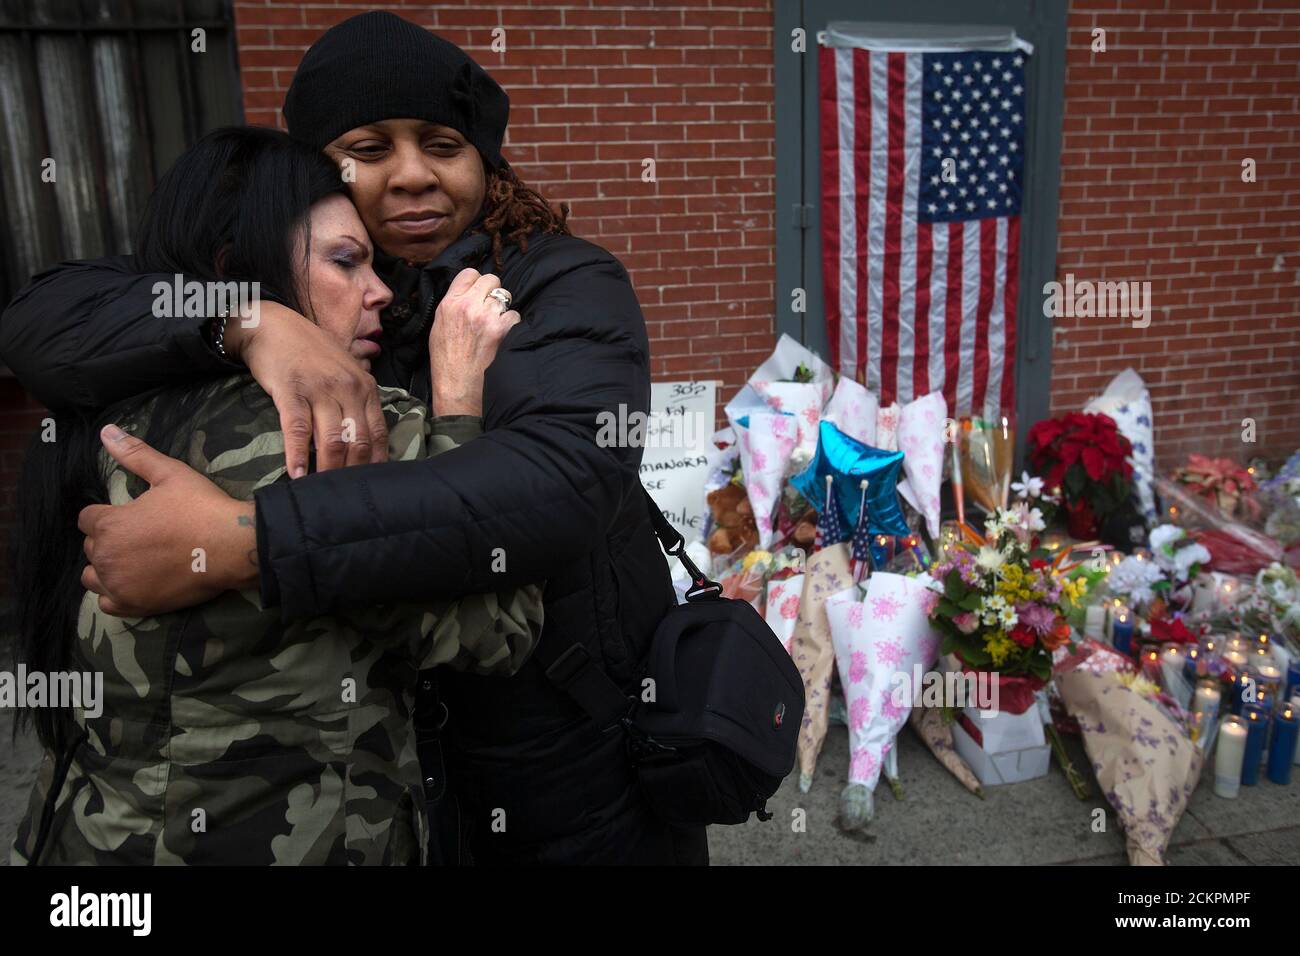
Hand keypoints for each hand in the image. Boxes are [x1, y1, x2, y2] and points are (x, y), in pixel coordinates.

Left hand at [78, 425, 257, 616]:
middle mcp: (106, 557)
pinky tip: (135, 582)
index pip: (87, 519)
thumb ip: (134, 454)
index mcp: (109, 524)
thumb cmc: (201, 507)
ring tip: (134, 560)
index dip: (107, 514)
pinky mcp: (135, 605)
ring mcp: (119, 584)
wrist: (232, 547)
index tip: (131, 515)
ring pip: (93, 577)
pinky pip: (106, 604)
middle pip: (91, 548)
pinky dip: (115, 594)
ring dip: (107, 568)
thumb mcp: (169, 473)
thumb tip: (106, 430)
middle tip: (141, 535)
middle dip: (109, 540)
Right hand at [225, 301, 388, 476]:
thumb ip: (358, 401)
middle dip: (353, 474)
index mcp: (365, 387)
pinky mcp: (292, 391)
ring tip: (322, 493)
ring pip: (332, 440)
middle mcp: (348, 388)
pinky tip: (296, 475)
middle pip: (358, 442)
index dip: (376, 464)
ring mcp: (320, 389)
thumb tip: (367, 442)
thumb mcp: (345, 371)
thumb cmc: (311, 352)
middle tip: (346, 497)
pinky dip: (297, 455)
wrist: (273, 325)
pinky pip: (299, 429)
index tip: (371, 486)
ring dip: (328, 471)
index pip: (379, 434)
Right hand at [429, 268, 521, 416]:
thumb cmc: (447, 361)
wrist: (457, 387)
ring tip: (496, 326)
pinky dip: (512, 326)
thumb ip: (454, 306)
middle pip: (491, 279)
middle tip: (490, 309)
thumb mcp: (440, 327)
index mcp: (449, 304)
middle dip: (493, 292)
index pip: (470, 273)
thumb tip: (470, 292)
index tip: (480, 293)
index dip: (478, 282)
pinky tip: (503, 338)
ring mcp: (486, 317)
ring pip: (505, 297)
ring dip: (503, 309)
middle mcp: (467, 306)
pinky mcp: (502, 330)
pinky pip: (515, 316)